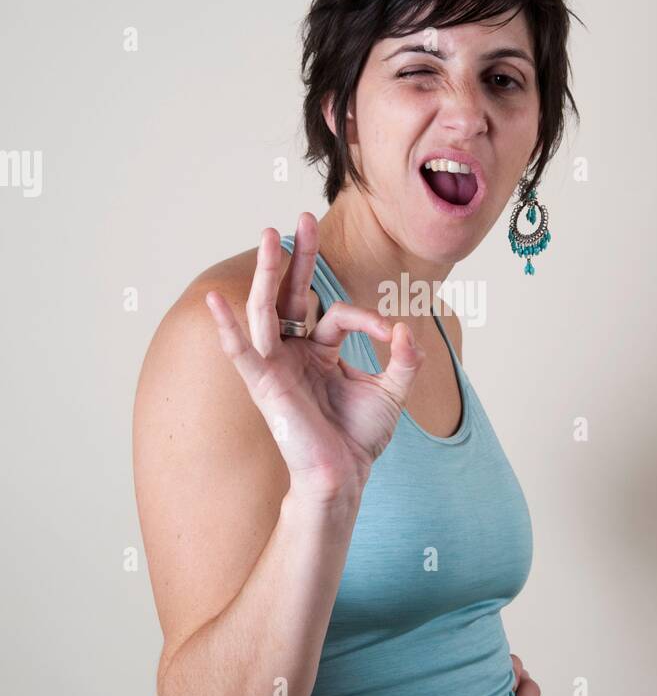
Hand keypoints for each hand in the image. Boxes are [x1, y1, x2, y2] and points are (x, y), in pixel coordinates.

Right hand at [204, 214, 425, 500]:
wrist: (343, 477)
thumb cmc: (358, 438)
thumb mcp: (392, 392)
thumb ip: (402, 358)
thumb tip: (405, 327)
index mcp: (319, 351)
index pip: (339, 314)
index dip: (368, 319)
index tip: (391, 335)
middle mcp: (293, 352)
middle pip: (291, 294)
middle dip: (298, 257)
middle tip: (303, 218)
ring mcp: (276, 365)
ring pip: (267, 310)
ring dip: (268, 273)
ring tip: (271, 236)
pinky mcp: (264, 384)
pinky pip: (242, 352)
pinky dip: (227, 328)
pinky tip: (213, 303)